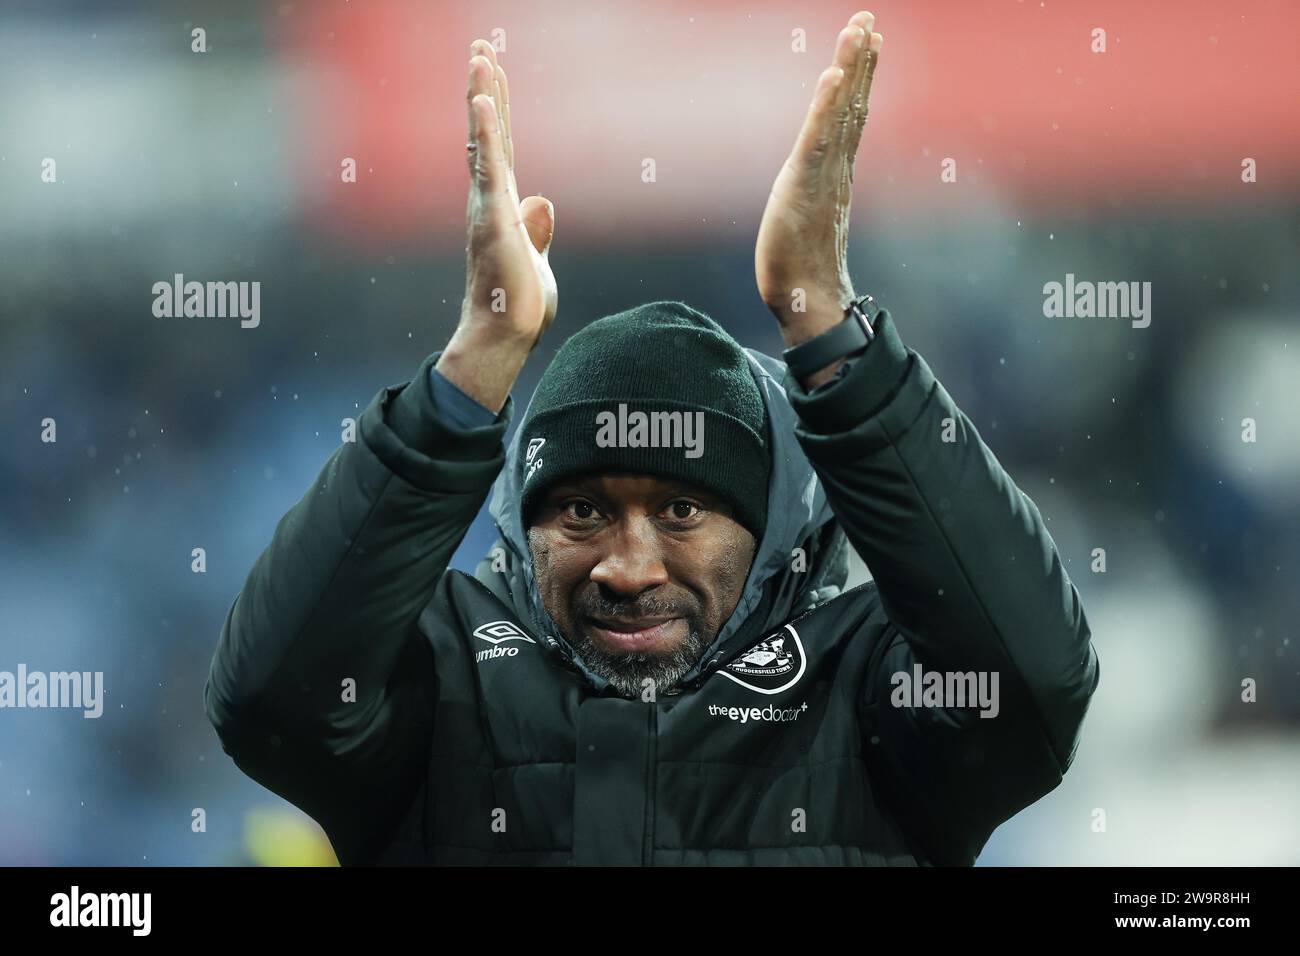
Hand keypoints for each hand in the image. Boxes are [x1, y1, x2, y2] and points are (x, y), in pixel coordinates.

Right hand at [439, 39, 557, 412]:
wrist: (506, 336)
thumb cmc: (518, 305)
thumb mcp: (536, 260)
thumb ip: (538, 229)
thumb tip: (544, 201)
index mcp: (503, 207)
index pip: (501, 149)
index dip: (496, 112)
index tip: (490, 76)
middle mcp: (489, 201)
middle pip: (488, 134)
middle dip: (484, 90)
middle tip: (479, 47)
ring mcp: (488, 208)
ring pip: (484, 142)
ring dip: (481, 98)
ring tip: (478, 57)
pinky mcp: (493, 219)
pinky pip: (488, 168)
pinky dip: (484, 132)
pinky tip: (480, 100)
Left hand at [755, 11, 881, 351]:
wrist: (806, 301)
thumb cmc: (802, 267)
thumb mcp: (807, 216)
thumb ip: (816, 196)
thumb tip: (818, 188)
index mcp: (836, 171)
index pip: (850, 113)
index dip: (860, 75)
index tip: (871, 37)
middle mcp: (836, 167)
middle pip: (852, 102)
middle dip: (860, 59)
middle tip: (869, 18)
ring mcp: (824, 174)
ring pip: (841, 112)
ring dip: (850, 68)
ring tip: (860, 30)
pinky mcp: (804, 185)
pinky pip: (818, 137)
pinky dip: (826, 105)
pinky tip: (833, 75)